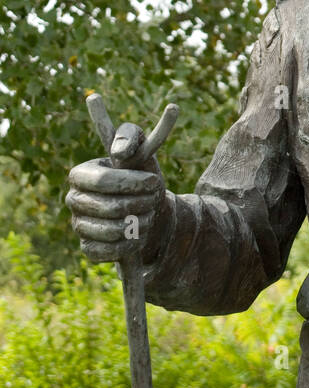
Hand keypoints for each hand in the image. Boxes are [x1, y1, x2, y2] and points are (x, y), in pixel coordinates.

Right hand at [66, 123, 166, 263]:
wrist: (148, 206)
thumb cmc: (141, 173)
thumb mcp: (140, 149)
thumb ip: (130, 136)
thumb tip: (118, 151)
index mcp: (80, 174)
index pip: (101, 181)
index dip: (131, 182)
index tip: (155, 181)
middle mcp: (73, 200)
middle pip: (110, 208)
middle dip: (141, 204)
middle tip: (155, 199)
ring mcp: (79, 226)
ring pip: (112, 231)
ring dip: (140, 223)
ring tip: (149, 214)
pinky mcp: (89, 248)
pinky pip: (110, 251)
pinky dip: (131, 243)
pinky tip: (139, 233)